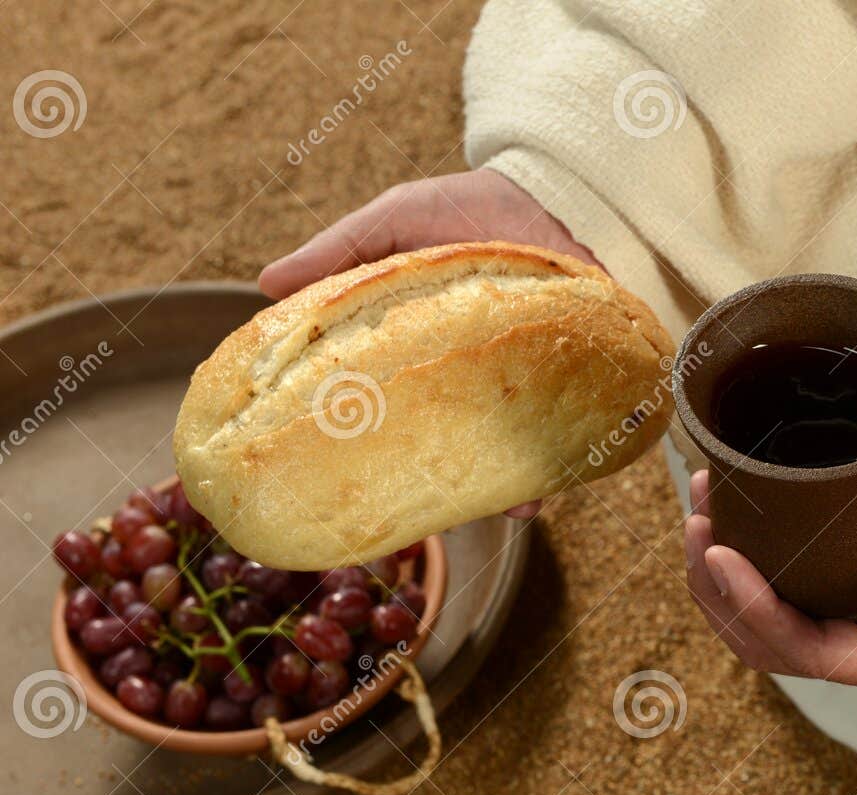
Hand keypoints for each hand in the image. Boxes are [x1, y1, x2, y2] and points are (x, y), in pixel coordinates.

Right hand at [260, 169, 598, 518]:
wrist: (565, 196)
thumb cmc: (476, 207)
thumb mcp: (398, 223)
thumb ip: (339, 254)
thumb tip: (264, 287)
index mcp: (425, 353)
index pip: (390, 408)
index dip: (365, 444)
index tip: (333, 475)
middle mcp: (472, 381)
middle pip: (445, 448)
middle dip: (428, 486)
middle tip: (401, 514)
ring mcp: (522, 390)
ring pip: (500, 459)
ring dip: (490, 494)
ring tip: (479, 517)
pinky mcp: (572, 391)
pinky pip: (559, 445)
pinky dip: (546, 474)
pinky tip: (531, 499)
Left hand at [684, 471, 856, 690]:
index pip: (801, 650)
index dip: (750, 606)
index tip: (719, 550)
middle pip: (763, 640)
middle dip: (717, 589)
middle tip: (697, 522)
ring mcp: (845, 617)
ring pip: (757, 614)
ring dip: (717, 570)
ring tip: (701, 505)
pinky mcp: (836, 585)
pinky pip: (773, 581)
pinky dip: (742, 548)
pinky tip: (725, 503)